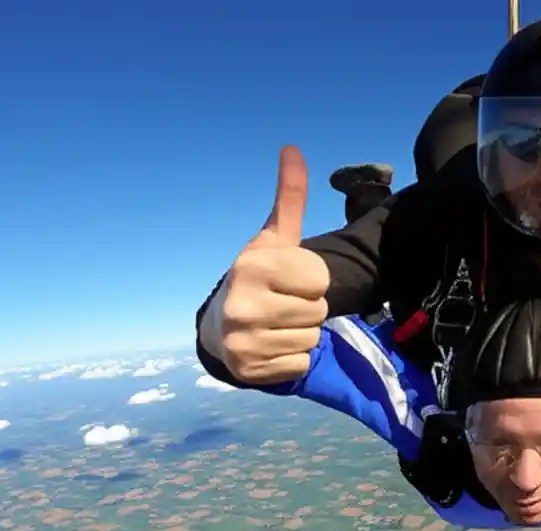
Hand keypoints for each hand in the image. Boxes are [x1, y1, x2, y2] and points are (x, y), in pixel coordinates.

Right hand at [205, 145, 330, 383]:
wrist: (221, 326)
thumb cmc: (258, 277)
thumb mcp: (273, 238)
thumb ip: (289, 198)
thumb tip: (292, 148)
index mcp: (252, 267)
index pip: (319, 279)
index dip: (310, 281)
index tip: (288, 280)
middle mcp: (242, 305)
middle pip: (318, 311)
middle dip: (307, 308)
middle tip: (281, 304)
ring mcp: (243, 341)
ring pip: (311, 338)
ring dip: (301, 333)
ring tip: (275, 324)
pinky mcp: (249, 370)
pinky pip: (300, 364)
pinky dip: (291, 358)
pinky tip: (270, 346)